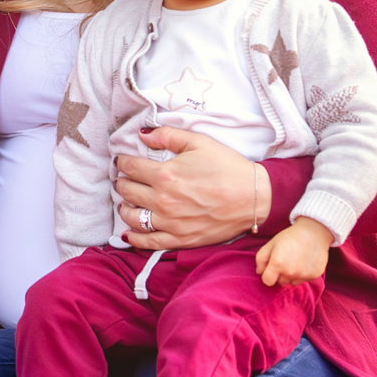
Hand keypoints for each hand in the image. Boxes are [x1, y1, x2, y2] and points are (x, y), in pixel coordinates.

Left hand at [115, 128, 264, 249]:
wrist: (254, 197)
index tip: (122, 160)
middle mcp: (162, 200)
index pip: (130, 167)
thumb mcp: (199, 142)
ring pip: (132, 217)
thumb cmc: (228, 167)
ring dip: (124, 207)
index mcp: (165, 175)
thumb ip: (168, 136)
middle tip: (123, 179)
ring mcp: (170, 222)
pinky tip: (127, 233)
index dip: (122, 161)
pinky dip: (134, 238)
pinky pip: (148, 242)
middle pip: (127, 191)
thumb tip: (143, 134)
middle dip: (122, 182)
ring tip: (126, 202)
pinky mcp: (180, 239)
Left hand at [255, 219, 331, 286]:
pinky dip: (304, 274)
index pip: (267, 281)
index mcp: (277, 264)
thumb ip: (261, 259)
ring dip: (292, 276)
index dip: (268, 275)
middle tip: (286, 261)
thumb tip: (259, 272)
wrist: (314, 232)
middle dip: (280, 275)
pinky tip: (305, 262)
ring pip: (293, 283)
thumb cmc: (290, 237)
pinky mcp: (314, 275)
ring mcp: (303, 275)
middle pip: (280, 282)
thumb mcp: (271, 244)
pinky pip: (305, 280)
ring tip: (296, 261)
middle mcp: (290, 272)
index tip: (272, 268)